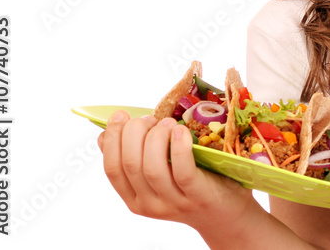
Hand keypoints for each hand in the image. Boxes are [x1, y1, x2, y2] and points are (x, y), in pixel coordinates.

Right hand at [98, 110, 255, 232]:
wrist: (224, 213)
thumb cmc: (191, 186)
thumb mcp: (159, 176)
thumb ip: (135, 159)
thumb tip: (105, 135)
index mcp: (135, 198)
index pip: (112, 169)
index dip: (112, 139)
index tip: (121, 116)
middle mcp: (150, 203)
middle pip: (130, 164)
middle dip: (134, 133)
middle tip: (150, 118)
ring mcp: (174, 202)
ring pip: (152, 168)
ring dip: (156, 138)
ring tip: (166, 122)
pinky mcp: (197, 196)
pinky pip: (183, 172)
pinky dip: (179, 148)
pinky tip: (180, 131)